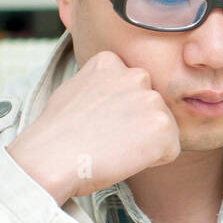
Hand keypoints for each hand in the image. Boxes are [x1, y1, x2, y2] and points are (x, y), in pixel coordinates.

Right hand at [7, 49, 181, 205]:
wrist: (52, 157)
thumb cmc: (56, 133)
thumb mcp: (74, 90)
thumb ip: (101, 85)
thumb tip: (111, 95)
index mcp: (111, 62)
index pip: (132, 89)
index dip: (118, 113)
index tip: (97, 122)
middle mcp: (136, 74)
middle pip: (151, 107)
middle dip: (137, 126)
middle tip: (107, 138)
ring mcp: (151, 99)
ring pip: (163, 128)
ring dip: (145, 143)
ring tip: (114, 148)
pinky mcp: (163, 126)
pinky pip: (170, 150)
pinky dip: (153, 161)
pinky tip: (125, 158)